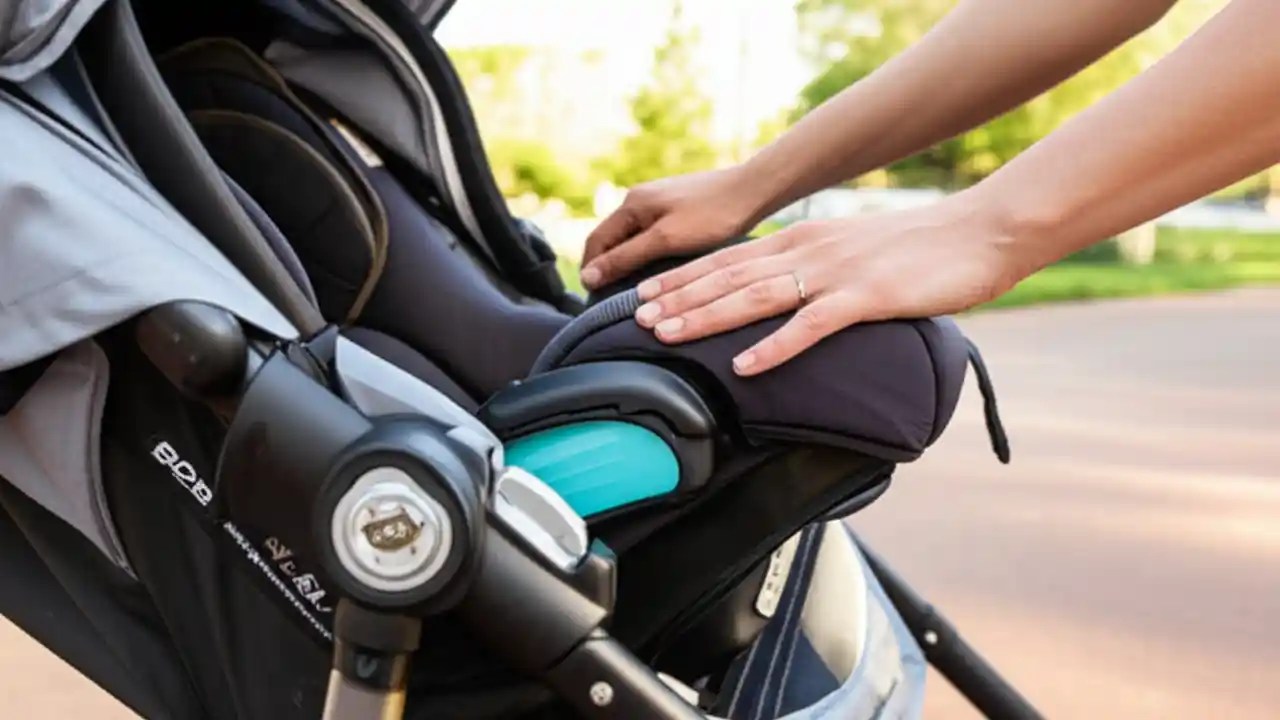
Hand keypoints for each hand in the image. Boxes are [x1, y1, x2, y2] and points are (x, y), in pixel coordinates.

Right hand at [580, 167, 768, 289]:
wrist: (753, 191)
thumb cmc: (711, 217)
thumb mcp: (664, 241)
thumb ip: (625, 258)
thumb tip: (587, 277)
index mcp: (631, 204)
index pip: (595, 242)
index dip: (591, 272)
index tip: (594, 302)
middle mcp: (639, 199)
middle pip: (611, 240)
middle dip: (607, 269)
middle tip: (612, 302)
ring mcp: (658, 201)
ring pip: (631, 238)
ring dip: (627, 263)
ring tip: (633, 292)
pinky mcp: (677, 207)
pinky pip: (650, 234)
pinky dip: (646, 254)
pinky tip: (658, 271)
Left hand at [631, 196, 1023, 375]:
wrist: (982, 230)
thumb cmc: (922, 247)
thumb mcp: (854, 249)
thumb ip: (818, 268)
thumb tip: (788, 293)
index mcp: (804, 239)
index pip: (729, 259)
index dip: (684, 276)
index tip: (644, 294)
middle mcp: (809, 251)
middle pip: (730, 277)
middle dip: (679, 298)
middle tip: (636, 319)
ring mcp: (836, 273)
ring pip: (756, 298)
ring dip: (707, 318)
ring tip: (667, 336)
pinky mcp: (868, 297)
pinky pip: (811, 326)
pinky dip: (775, 347)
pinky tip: (744, 366)